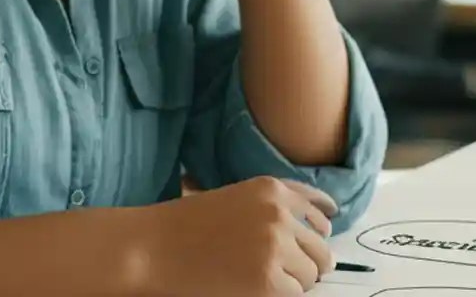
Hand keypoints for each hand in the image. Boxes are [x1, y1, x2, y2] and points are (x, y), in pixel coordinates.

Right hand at [134, 176, 338, 296]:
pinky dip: (283, 295)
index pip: (318, 208)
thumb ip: (274, 203)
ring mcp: (276, 247)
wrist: (152, 248)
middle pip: (321, 246)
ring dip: (297, 281)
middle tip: (294, 271)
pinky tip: (260, 290)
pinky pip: (295, 294)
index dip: (322, 226)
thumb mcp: (237, 197)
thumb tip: (322, 222)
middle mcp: (280, 214)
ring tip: (269, 280)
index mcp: (273, 189)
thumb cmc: (186, 225)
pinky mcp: (268, 281)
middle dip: (311, 261)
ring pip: (312, 274)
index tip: (323, 234)